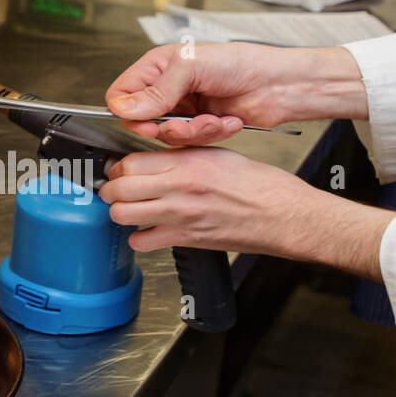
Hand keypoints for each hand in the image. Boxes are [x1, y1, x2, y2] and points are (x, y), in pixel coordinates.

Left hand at [98, 147, 395, 281]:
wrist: (284, 216)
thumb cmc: (262, 186)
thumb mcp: (220, 154)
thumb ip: (184, 155)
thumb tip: (157, 158)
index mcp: (188, 162)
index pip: (129, 161)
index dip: (119, 165)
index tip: (120, 167)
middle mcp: (179, 188)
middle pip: (118, 188)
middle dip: (111, 189)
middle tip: (117, 188)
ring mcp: (180, 216)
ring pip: (122, 215)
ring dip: (120, 212)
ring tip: (129, 208)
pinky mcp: (186, 239)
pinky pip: (143, 241)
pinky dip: (140, 238)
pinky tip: (149, 230)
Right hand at [106, 42, 368, 144]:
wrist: (278, 84)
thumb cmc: (240, 63)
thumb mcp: (191, 68)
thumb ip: (156, 91)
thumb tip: (124, 108)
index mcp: (157, 67)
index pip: (121, 94)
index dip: (129, 111)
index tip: (148, 119)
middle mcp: (167, 89)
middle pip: (143, 121)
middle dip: (167, 127)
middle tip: (184, 124)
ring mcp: (184, 109)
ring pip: (168, 137)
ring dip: (194, 132)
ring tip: (214, 120)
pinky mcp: (201, 127)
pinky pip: (192, 143)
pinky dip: (211, 135)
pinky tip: (227, 121)